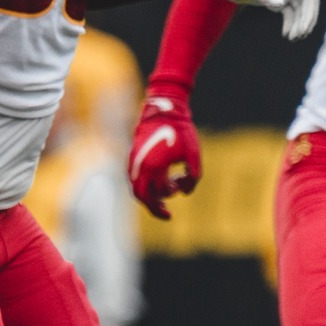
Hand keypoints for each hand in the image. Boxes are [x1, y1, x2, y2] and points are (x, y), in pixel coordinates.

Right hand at [128, 87, 200, 218]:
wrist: (163, 109)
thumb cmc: (180, 131)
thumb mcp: (193, 155)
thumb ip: (193, 177)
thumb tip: (185, 193)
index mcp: (155, 167)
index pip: (162, 192)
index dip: (175, 190)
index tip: (183, 179)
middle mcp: (141, 167)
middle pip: (143, 198)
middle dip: (155, 208)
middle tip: (168, 215)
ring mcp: (134, 162)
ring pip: (136, 190)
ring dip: (148, 198)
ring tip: (161, 203)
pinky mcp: (132, 157)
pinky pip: (134, 180)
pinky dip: (143, 188)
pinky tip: (155, 186)